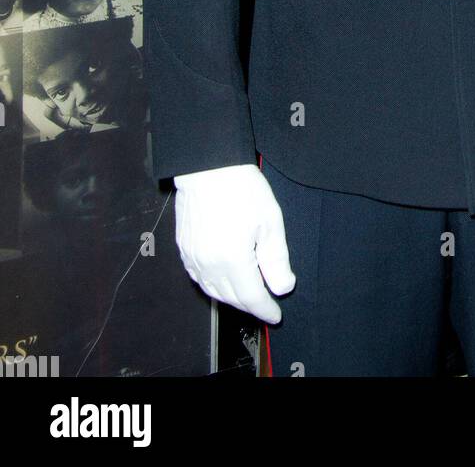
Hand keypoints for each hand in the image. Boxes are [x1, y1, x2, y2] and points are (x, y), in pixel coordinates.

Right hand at [173, 164, 295, 321]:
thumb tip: (282, 287)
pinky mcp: (183, 248)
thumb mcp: (270, 222)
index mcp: (232, 260)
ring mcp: (192, 257)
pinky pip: (198, 277)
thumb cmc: (241, 188)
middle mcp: (209, 264)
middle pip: (231, 298)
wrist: (209, 166)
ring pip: (212, 290)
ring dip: (231, 297)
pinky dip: (213, 284)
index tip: (276, 316)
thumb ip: (276, 260)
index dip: (265, 310)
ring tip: (247, 294)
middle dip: (250, 305)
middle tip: (265, 305)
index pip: (251, 297)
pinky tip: (224, 278)